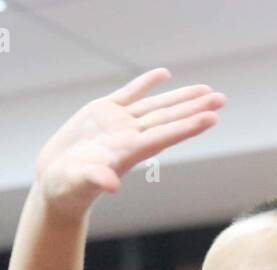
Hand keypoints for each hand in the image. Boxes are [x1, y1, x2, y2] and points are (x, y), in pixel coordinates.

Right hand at [34, 67, 225, 220]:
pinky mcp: (103, 112)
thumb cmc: (66, 189)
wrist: (54, 182)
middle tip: (222, 99)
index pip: (164, 136)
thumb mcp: (77, 183)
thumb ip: (95, 180)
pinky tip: (165, 74)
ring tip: (207, 91)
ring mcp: (118, 123)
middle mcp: (128, 136)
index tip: (212, 118)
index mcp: (127, 152)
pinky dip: (146, 83)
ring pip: (155, 106)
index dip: (188, 126)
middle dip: (195, 109)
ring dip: (181, 97)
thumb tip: (112, 184)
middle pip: (168, 119)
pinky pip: (130, 93)